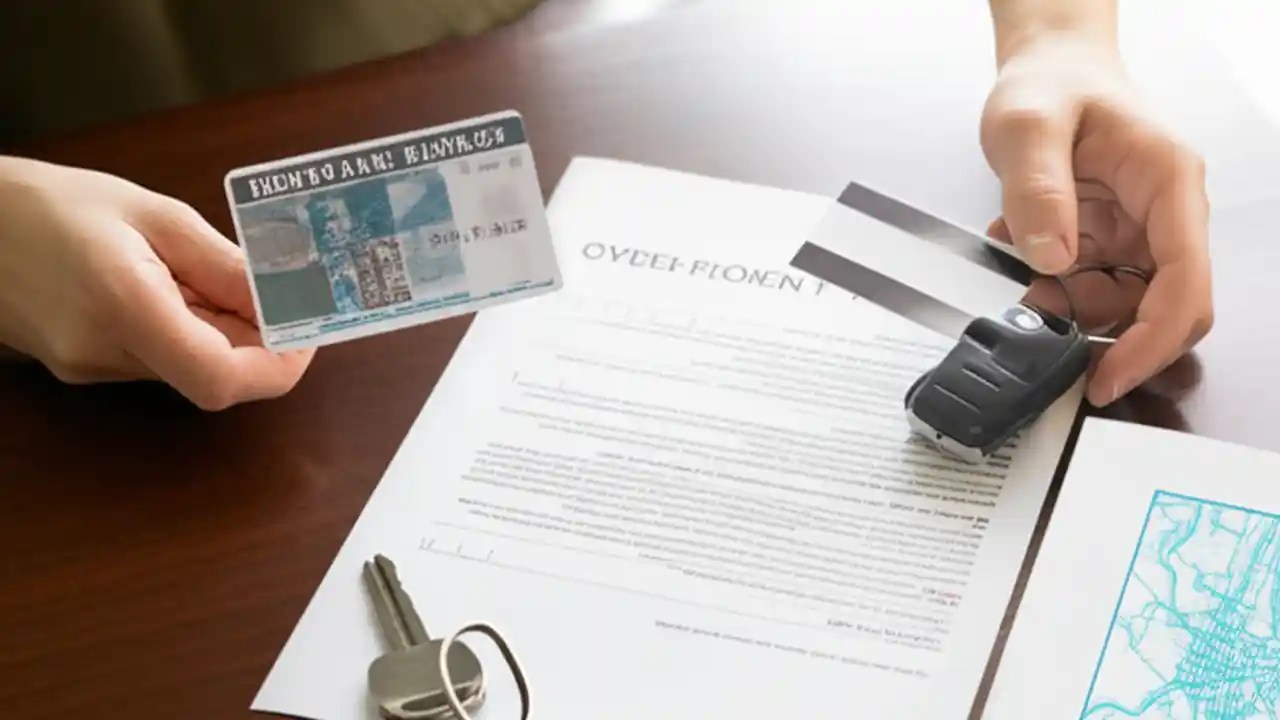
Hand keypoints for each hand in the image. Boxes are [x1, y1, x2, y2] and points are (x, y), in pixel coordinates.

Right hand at [0, 156, 313, 409]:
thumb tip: (284, 296)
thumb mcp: (152, 215)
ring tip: (212, 273)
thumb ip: (222, 263)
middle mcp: (105, 353)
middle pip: (214, 376)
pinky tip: (177, 285)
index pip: (221, 378)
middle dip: (259, 340)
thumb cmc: (48, 204)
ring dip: (225, 333)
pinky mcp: (85, 366)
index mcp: (124, 307)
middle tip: (275, 289)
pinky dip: (190, 330)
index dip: (279, 364)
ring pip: (190, 369)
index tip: (306, 329)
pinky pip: (161, 359)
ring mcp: (91, 368)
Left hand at [979, 37, 1212, 406]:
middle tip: (1046, 330)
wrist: (1047, 70)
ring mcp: (1136, 229)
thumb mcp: (1027, 126)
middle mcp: (1162, 211)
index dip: (1152, 341)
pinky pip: (1089, 286)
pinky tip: (1022, 259)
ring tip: (1021, 280)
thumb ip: (1037, 189)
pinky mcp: (1107, 239)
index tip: (1109, 375)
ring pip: (1120, 304)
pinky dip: (1053, 289)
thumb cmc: (1051, 83)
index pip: (1184, 281)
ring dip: (1070, 310)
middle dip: (1105, 332)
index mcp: (1167, 182)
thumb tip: (1050, 256)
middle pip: (1161, 306)